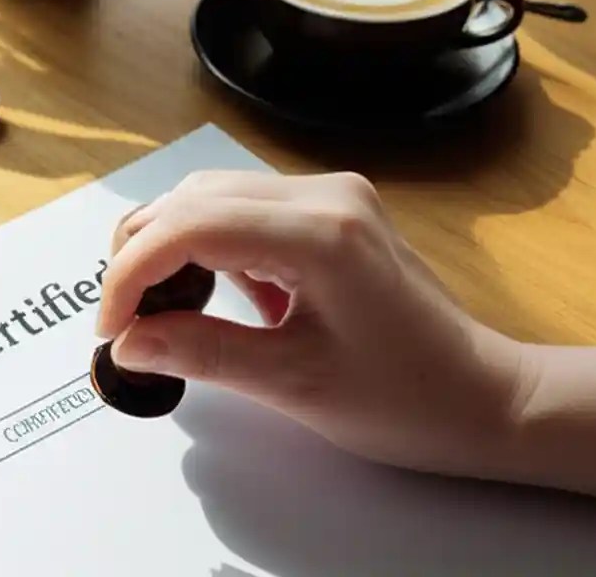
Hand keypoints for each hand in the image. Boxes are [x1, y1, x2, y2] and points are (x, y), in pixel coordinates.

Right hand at [97, 171, 529, 478]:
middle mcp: (326, 195)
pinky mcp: (332, 210)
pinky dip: (206, 242)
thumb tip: (129, 341)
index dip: (132, 272)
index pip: (190, 225)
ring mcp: (332, 196)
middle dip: (142, 252)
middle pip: (194, 197)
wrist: (483, 397)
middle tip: (124, 318)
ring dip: (169, 242)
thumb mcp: (292, 384)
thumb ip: (201, 352)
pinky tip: (206, 291)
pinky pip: (243, 208)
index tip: (112, 326)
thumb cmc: (407, 399)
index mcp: (321, 234)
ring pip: (213, 195)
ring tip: (155, 306)